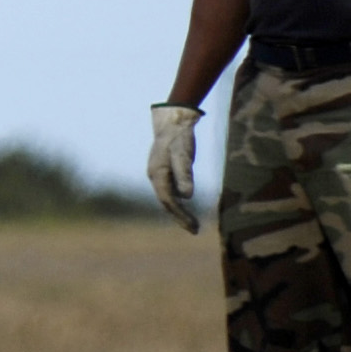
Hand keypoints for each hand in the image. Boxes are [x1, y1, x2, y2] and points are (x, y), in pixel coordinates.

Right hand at [146, 104, 201, 232]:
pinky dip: (178, 202)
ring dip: (179, 211)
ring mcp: (158, 174)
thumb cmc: (179, 137)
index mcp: (157, 174)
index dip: (180, 215)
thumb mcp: (183, 154)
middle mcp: (155, 176)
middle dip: (180, 217)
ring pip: (167, 198)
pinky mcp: (164, 171)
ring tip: (193, 223)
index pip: (168, 200)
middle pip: (166, 202)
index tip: (193, 226)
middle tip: (195, 230)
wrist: (172, 121)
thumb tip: (187, 196)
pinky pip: (170, 191)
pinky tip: (187, 206)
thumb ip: (185, 174)